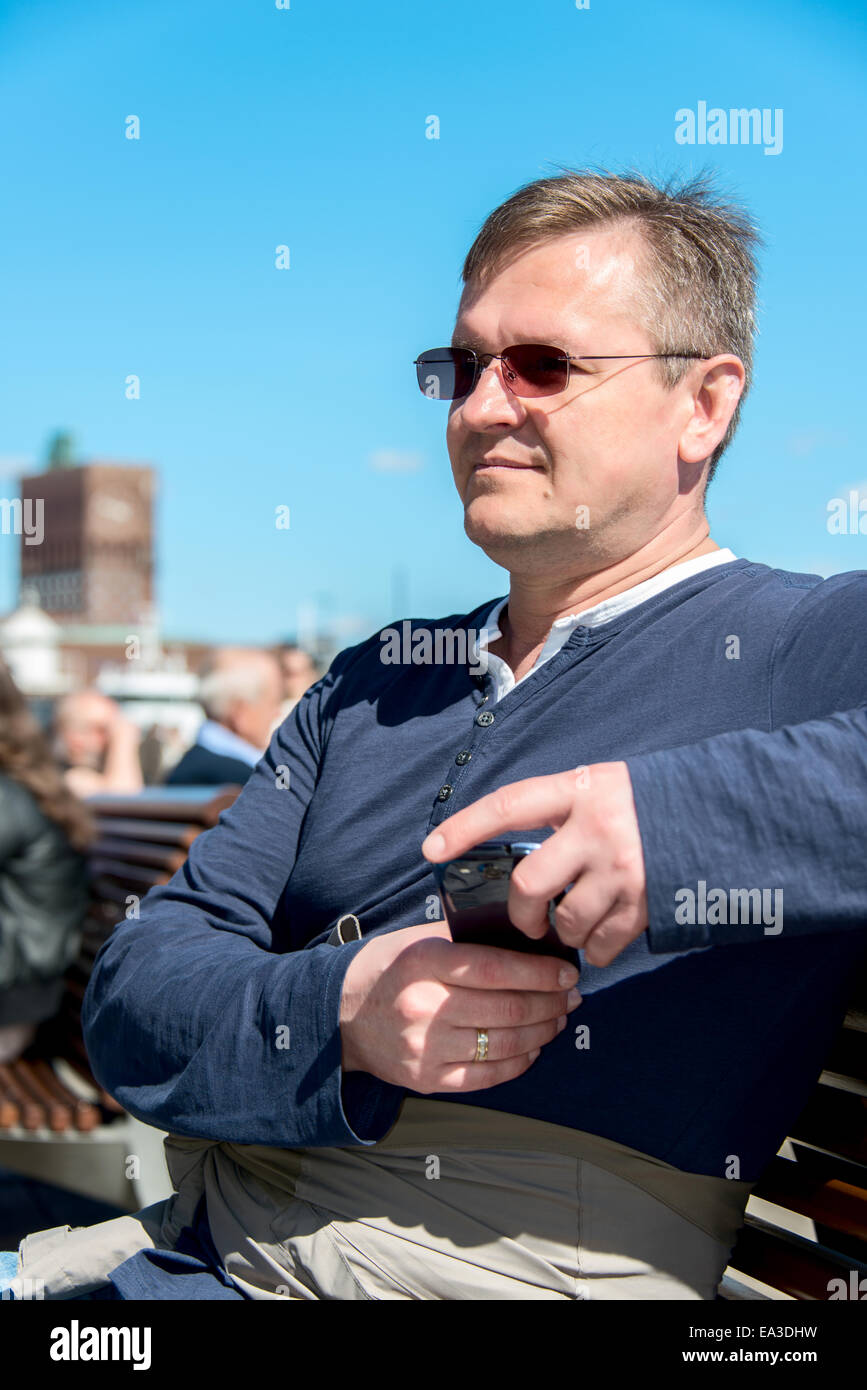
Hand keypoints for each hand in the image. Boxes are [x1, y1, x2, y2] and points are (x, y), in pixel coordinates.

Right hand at [338, 922, 580, 1091]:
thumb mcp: (420, 939)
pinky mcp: (426, 1079)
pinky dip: (518, 1063)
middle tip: (570, 997)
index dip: (540, 973)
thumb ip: (469, 938)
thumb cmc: (389, 969)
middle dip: (550, 1004)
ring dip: (541, 1033)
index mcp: (424, 963)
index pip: (496, 969)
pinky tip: (532, 1049)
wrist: (341, 1015)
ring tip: (556, 1020)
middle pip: (507, 1009)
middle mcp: (424, 1007)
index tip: (568, 973)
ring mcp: (424, 1048)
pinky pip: (487, 1076)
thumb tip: (530, 940)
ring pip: (504, 1044)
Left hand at [421, 761, 647, 966]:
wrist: (721, 810)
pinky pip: (603, 945)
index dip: (465, 828)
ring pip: (566, 923)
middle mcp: (598, 829)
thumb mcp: (600, 788)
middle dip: (522, 913)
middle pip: (531, 886)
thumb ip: (561, 815)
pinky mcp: (649, 903)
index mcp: (579, 790)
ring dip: (564, 933)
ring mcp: (624, 868)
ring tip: (577, 921)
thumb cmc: (646, 801)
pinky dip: (598, 948)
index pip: (509, 807)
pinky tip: (606, 932)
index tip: (431, 850)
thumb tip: (515, 861)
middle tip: (529, 919)